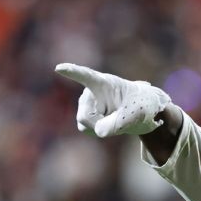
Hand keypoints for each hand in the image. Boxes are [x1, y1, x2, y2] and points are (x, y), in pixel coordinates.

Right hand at [54, 63, 171, 137]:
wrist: (141, 112)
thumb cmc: (141, 106)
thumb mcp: (136, 114)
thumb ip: (118, 123)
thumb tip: (98, 132)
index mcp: (104, 83)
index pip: (86, 76)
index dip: (72, 72)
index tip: (59, 68)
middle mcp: (91, 92)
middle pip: (84, 116)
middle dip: (98, 125)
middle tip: (118, 120)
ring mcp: (86, 104)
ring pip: (84, 124)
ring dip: (100, 127)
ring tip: (114, 119)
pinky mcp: (86, 115)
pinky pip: (86, 129)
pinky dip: (98, 131)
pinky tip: (108, 123)